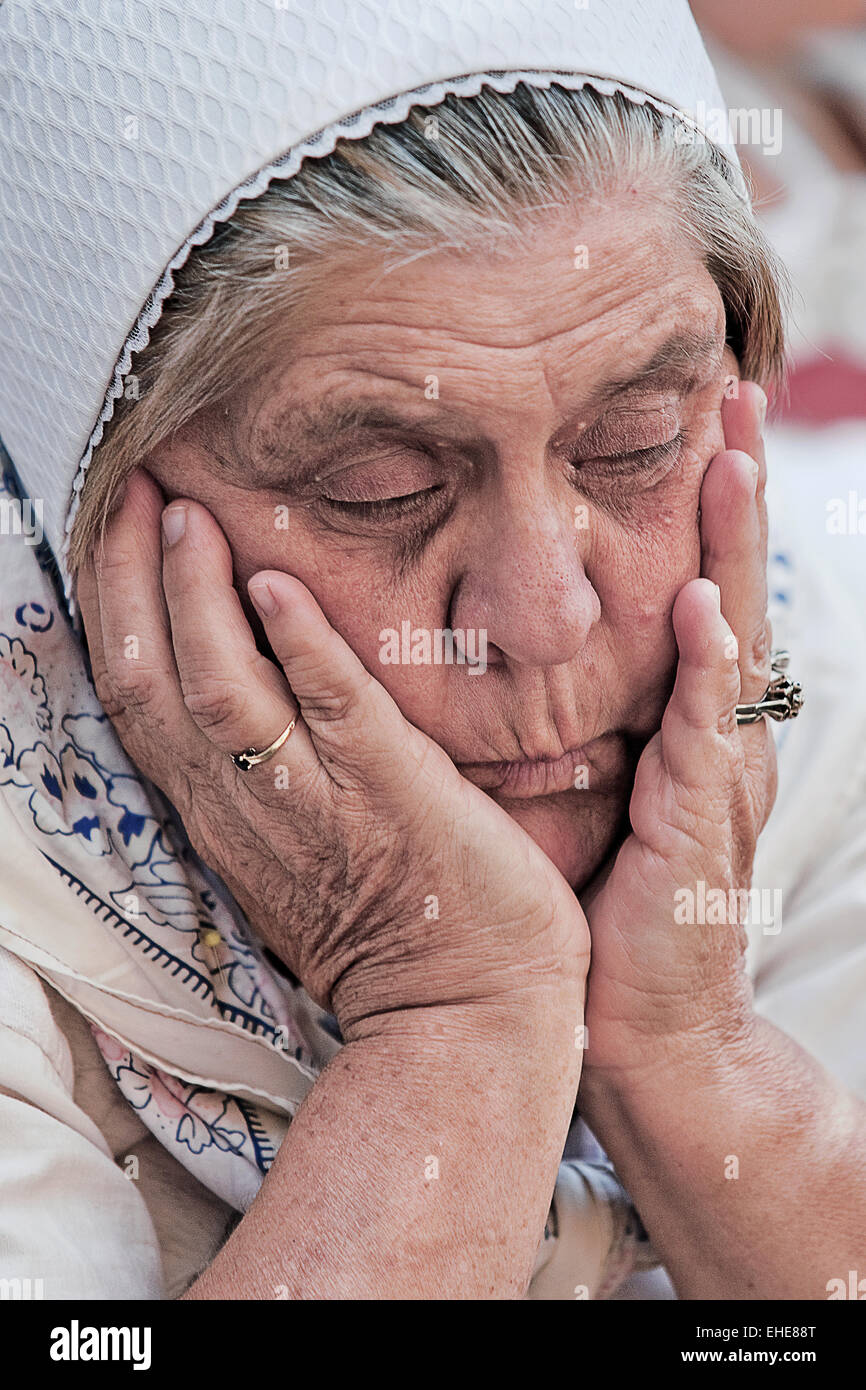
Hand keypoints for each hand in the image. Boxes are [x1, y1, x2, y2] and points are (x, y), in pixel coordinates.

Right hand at [77, 470, 588, 1033]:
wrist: (468, 1012)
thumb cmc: (394, 923)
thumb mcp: (298, 845)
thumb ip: (270, 765)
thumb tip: (258, 666)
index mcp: (223, 811)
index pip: (138, 696)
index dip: (114, 607)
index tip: (117, 525)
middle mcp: (248, 806)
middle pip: (152, 682)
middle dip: (127, 580)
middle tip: (132, 486)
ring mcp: (316, 802)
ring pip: (220, 691)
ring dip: (193, 597)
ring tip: (185, 514)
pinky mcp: (393, 794)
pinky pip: (330, 709)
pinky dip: (298, 644)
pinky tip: (275, 581)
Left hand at [578, 382, 776, 1087]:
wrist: (643, 1031)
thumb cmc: (607, 914)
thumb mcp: (596, 799)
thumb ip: (581, 726)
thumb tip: (517, 658)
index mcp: (686, 729)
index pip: (701, 596)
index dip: (704, 514)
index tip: (700, 424)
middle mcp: (715, 740)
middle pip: (734, 591)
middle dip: (737, 496)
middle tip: (739, 399)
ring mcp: (717, 779)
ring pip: (735, 642)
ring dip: (736, 548)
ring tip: (735, 458)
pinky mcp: (698, 827)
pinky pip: (706, 733)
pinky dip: (711, 668)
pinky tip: (709, 605)